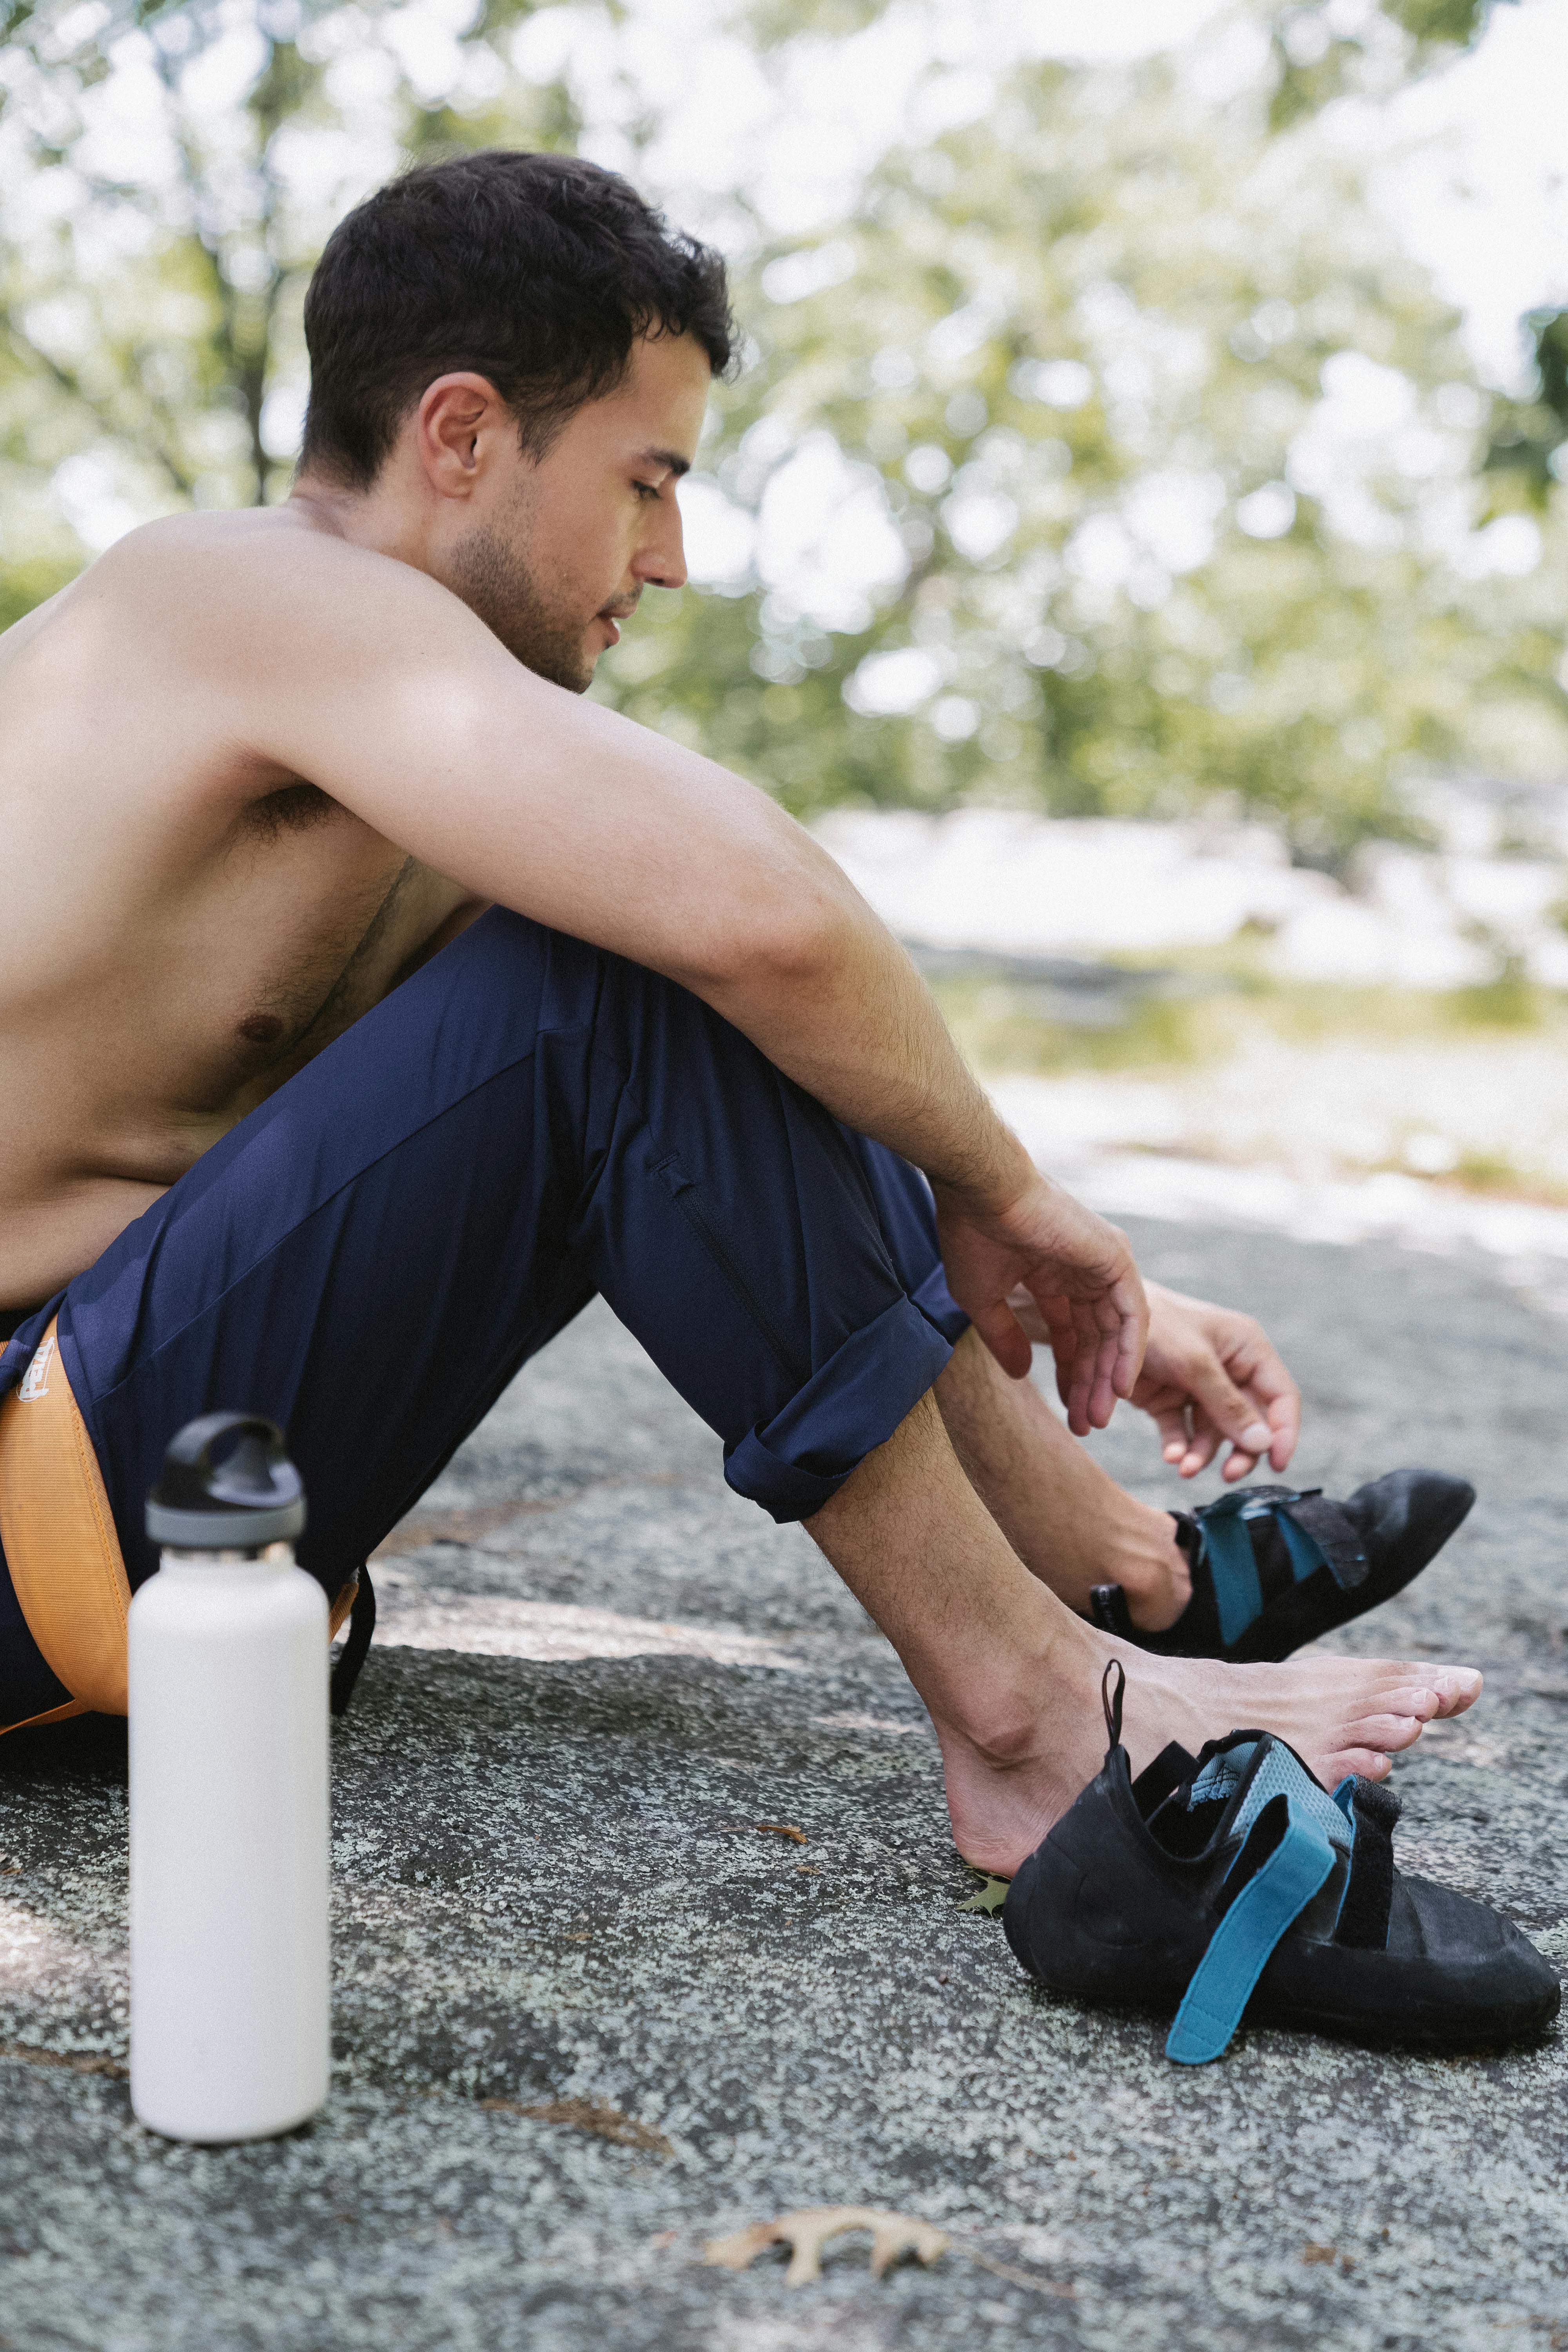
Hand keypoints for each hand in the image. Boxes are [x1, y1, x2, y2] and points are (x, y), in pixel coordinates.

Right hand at [936, 1172, 1147, 1432]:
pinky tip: (1120, 1385)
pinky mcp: (1115, 1259)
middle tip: (1088, 1425)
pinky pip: (1132, 1314)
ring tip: (1100, 1416)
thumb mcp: (983, 1299)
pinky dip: (1129, 1350)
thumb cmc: (972, 1234)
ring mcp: (1103, 1263)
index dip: (1070, 1373)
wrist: (980, 1190)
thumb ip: (1005, 1336)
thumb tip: (1021, 1373)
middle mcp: (1084, 1270)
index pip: (1071, 1334)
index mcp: (1053, 1274)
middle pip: (1097, 1338)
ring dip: (1110, 1376)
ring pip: (1116, 1331)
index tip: (1067, 1411)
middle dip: (1091, 1384)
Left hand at [1130, 1282, 1299, 1480]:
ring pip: (1215, 1433)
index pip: (1280, 1396)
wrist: (1102, 1315)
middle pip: (1250, 1422)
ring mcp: (1200, 1387)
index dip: (1284, 1432)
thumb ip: (1228, 1405)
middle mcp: (1230, 1369)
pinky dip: (1179, 1446)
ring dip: (1203, 1454)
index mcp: (1248, 1349)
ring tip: (1184, 1468)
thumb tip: (1263, 1445)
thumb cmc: (1156, 1324)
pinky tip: (1170, 1456)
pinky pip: (1184, 1432)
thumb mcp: (1194, 1362)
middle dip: (1240, 1451)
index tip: (1278, 1465)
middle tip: (1228, 1476)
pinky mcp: (1171, 1400)